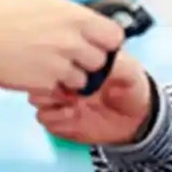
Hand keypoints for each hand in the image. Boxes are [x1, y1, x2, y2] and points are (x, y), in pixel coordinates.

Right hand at [0, 0, 124, 92]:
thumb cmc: (1, 14)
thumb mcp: (40, 1)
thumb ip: (68, 13)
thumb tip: (84, 20)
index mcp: (74, 17)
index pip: (114, 36)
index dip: (107, 42)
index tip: (98, 44)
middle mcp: (71, 41)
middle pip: (101, 61)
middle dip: (88, 61)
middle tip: (71, 57)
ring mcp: (59, 64)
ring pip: (83, 80)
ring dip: (70, 76)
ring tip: (50, 65)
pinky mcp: (45, 83)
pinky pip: (60, 90)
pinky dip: (51, 87)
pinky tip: (35, 73)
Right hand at [27, 51, 153, 145]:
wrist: (135, 120)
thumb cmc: (130, 89)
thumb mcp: (130, 71)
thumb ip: (115, 65)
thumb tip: (100, 62)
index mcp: (79, 59)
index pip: (57, 51)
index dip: (64, 56)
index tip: (79, 64)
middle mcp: (66, 76)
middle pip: (40, 73)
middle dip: (54, 80)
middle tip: (73, 87)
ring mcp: (60, 97)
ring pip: (36, 94)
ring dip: (52, 98)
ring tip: (73, 103)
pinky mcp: (58, 118)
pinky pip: (42, 116)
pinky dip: (55, 116)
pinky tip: (72, 114)